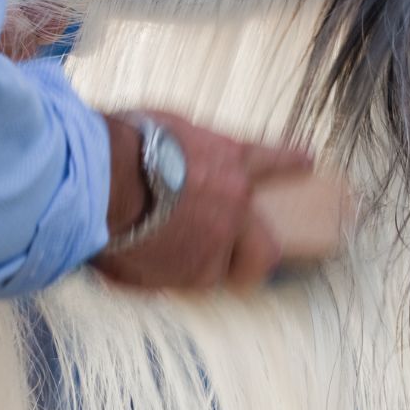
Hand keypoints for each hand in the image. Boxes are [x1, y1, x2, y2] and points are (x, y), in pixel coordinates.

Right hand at [95, 112, 312, 291]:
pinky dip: (154, 276)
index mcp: (230, 163)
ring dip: (190, 266)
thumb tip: (179, 158)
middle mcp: (233, 208)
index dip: (289, 162)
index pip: (272, 161)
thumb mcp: (167, 126)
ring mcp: (213, 246)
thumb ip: (187, 149)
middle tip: (244, 265)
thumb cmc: (126, 143)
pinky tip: (129, 263)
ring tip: (156, 258)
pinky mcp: (185, 274)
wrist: (104, 179)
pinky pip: (174, 283)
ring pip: (214, 271)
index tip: (305, 162)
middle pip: (265, 250)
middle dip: (257, 260)